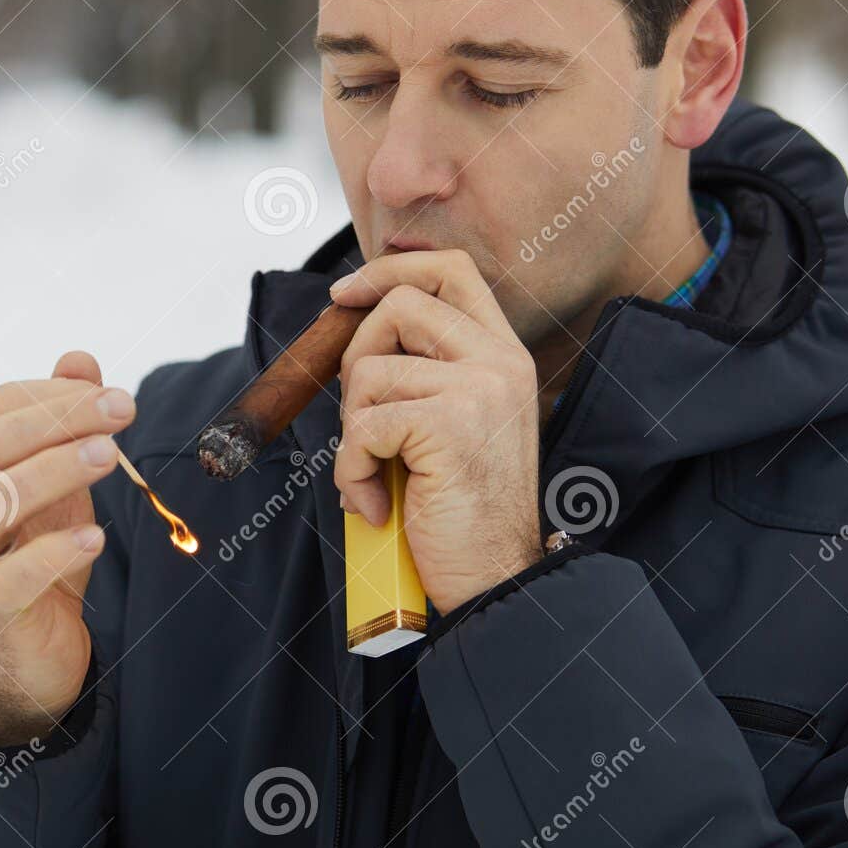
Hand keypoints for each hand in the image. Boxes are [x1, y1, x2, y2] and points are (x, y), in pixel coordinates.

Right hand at [0, 350, 134, 744]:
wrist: (24, 652)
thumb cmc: (37, 552)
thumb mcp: (55, 481)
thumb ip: (61, 421)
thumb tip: (79, 359)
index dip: (56, 395)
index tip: (116, 394)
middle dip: (60, 419)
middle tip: (123, 410)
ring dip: (53, 471)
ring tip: (110, 457)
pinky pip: (11, 575)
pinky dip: (52, 552)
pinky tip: (93, 536)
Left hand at [328, 249, 543, 614]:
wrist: (495, 577)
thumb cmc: (461, 509)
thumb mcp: (452, 422)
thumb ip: (425, 371)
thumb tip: (354, 323)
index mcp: (502, 354)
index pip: (450, 271)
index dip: (389, 271)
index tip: (344, 296)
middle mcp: (498, 361)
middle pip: (399, 306)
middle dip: (355, 358)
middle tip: (362, 420)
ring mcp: (478, 389)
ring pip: (369, 371)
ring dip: (353, 431)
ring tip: (377, 474)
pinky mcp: (449, 424)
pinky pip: (362, 426)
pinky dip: (351, 470)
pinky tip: (376, 503)